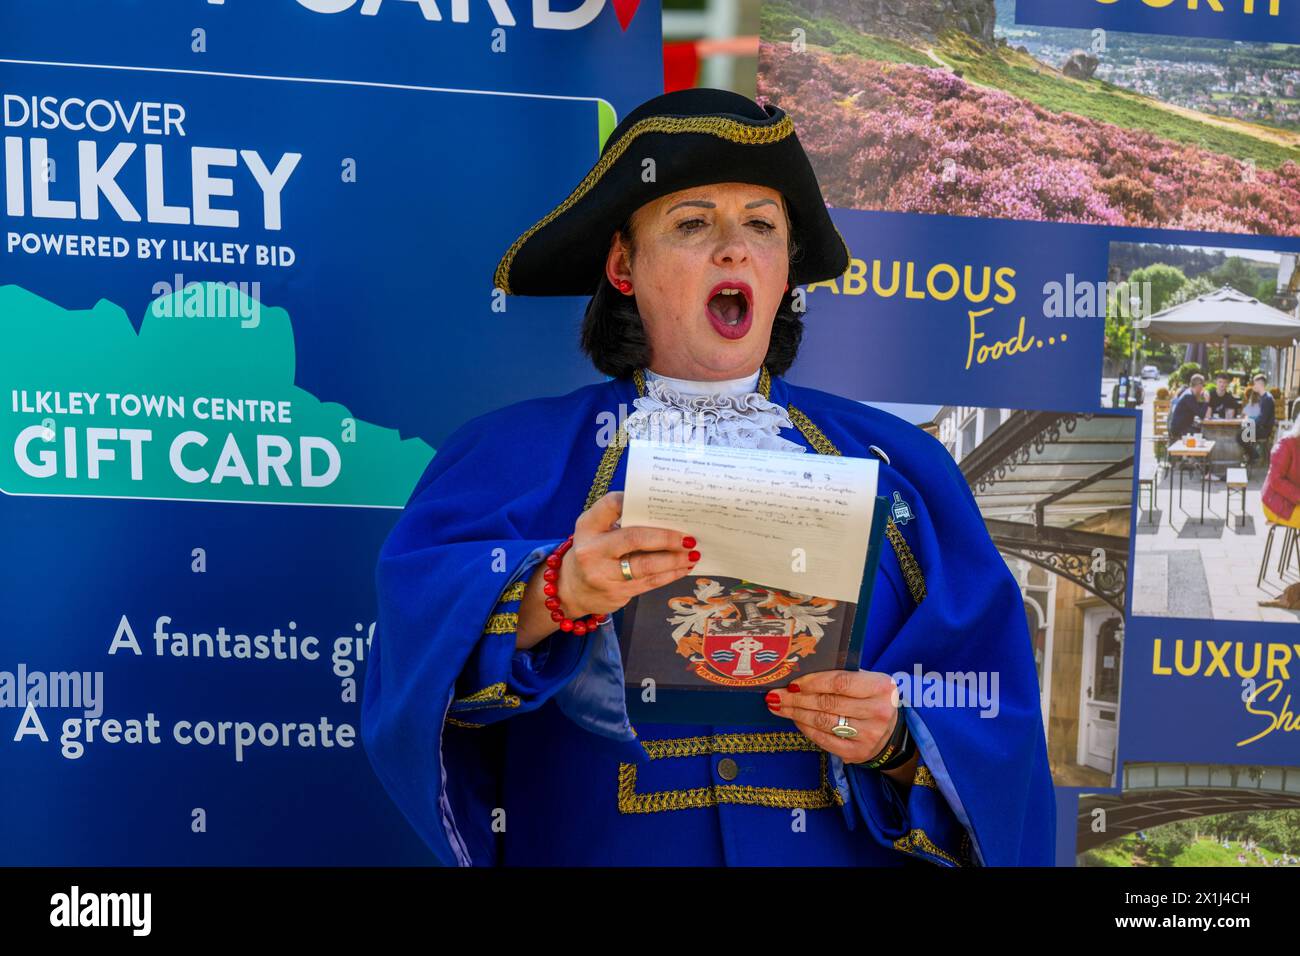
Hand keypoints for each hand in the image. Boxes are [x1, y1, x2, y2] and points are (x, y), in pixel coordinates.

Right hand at [515, 491, 697, 647]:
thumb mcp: (597, 532)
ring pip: (646, 565)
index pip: (611, 505)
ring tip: (692, 554)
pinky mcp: (615, 593)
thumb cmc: (594, 552)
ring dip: (674, 559)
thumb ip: (621, 522)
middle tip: (688, 537)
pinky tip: (683, 568)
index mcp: (588, 526)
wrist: (572, 590)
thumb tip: (666, 517)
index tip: (662, 501)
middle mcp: (592, 549)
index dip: (635, 500)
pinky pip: (649, 583)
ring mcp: (602, 574)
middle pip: (635, 538)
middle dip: (666, 537)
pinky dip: (670, 574)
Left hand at [765, 670, 899, 764]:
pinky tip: (795, 720)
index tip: (792, 683)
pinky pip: (824, 739)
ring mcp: (869, 735)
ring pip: (823, 722)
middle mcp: (878, 711)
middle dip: (796, 699)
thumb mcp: (865, 681)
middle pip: (827, 703)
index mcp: (880, 687)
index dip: (812, 682)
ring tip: (779, 707)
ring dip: (796, 714)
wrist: (891, 734)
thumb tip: (799, 677)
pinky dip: (806, 729)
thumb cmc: (870, 699)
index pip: (840, 682)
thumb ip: (840, 676)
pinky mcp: (858, 752)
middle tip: (776, 695)